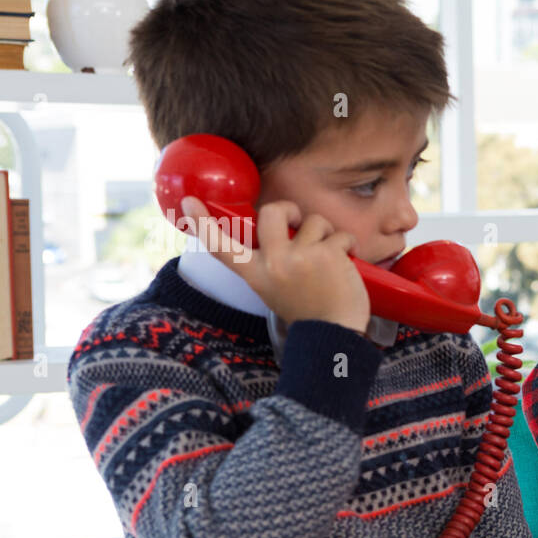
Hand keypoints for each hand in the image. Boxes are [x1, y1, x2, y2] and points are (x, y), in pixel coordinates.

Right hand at [181, 196, 369, 334]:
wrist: (334, 335)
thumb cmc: (308, 311)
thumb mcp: (274, 288)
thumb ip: (270, 261)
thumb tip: (280, 231)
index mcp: (255, 274)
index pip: (222, 246)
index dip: (204, 224)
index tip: (189, 203)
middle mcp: (273, 262)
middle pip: (272, 211)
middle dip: (289, 209)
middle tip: (299, 221)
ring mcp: (301, 256)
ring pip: (315, 220)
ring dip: (327, 233)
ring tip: (330, 256)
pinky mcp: (329, 253)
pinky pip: (341, 234)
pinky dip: (348, 245)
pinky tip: (348, 261)